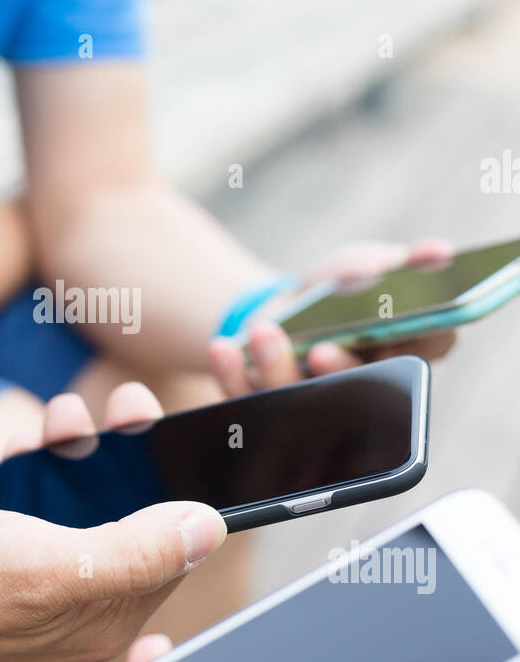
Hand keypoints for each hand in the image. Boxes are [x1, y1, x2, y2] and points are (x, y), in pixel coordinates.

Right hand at [0, 383, 226, 661]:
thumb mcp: (53, 567)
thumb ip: (136, 550)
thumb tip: (209, 529)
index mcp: (105, 618)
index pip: (174, 552)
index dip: (178, 489)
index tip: (176, 433)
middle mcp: (78, 608)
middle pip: (130, 521)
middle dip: (129, 459)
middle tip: (125, 404)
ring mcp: (36, 585)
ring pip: (81, 507)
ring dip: (79, 454)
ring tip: (60, 418)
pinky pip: (36, 510)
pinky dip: (35, 471)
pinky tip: (23, 444)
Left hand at [208, 237, 456, 396]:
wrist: (280, 312)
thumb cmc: (334, 293)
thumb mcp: (364, 267)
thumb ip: (398, 262)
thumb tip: (438, 251)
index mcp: (401, 356)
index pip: (422, 358)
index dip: (416, 345)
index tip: (399, 327)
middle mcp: (361, 390)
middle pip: (359, 392)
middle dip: (340, 371)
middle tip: (322, 350)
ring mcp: (310, 406)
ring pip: (297, 403)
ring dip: (280, 368)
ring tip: (265, 332)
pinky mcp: (263, 410)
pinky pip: (245, 400)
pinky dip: (232, 373)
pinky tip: (222, 347)